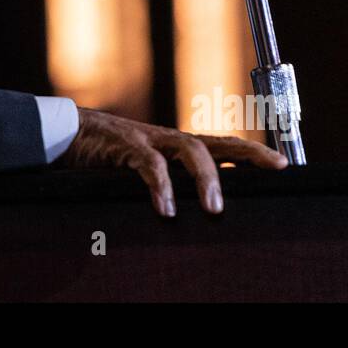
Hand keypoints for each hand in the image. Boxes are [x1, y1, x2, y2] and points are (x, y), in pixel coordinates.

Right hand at [54, 107, 287, 215]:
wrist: (64, 134)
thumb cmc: (105, 157)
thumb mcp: (143, 169)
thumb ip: (169, 184)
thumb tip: (195, 212)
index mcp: (175, 145)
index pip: (223, 144)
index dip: (253, 152)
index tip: (284, 165)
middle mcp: (167, 138)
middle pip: (214, 142)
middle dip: (246, 156)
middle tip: (271, 175)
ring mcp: (147, 139)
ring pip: (188, 150)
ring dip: (206, 179)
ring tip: (213, 210)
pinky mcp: (123, 146)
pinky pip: (148, 165)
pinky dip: (159, 187)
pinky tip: (164, 210)